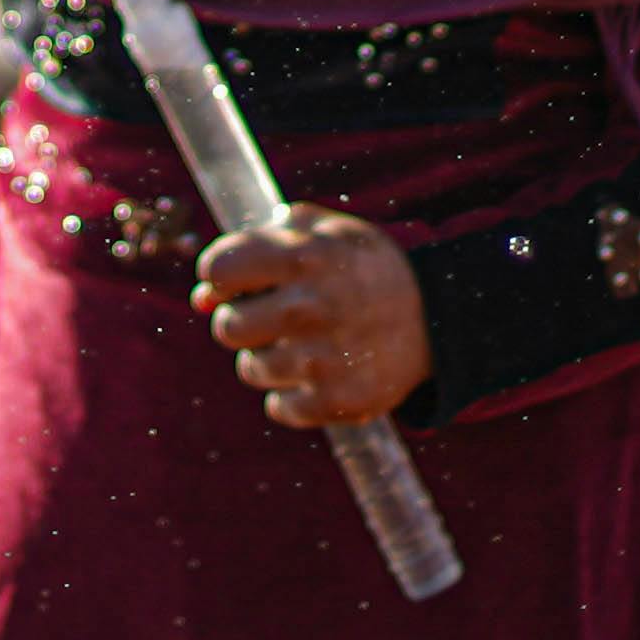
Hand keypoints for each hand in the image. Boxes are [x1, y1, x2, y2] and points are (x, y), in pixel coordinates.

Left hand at [191, 211, 430, 429]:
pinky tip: (320, 373)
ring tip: (306, 344)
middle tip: (275, 316)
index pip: (219, 269)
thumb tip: (201, 295)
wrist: (438, 320)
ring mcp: (323, 360)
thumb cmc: (366, 270)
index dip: (221, 276)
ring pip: (250, 369)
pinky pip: (279, 407)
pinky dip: (293, 395)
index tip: (238, 281)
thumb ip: (259, 243)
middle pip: (226, 327)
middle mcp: (311, 308)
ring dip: (268, 358)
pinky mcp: (336, 403)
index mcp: (306, 258)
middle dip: (242, 321)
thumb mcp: (327, 233)